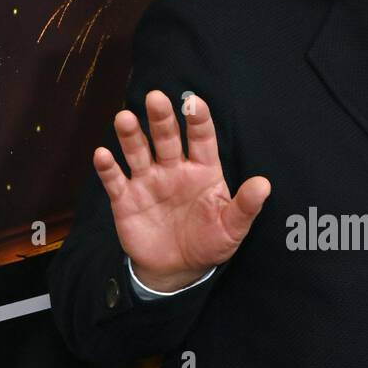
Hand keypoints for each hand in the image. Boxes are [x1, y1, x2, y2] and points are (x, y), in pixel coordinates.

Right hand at [94, 90, 269, 290]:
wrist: (178, 269)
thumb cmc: (209, 242)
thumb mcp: (232, 228)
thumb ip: (246, 206)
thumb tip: (264, 184)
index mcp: (202, 170)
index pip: (201, 139)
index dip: (198, 120)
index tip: (195, 103)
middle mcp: (173, 169)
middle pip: (167, 138)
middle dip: (161, 119)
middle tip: (156, 98)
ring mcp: (148, 181)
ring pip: (138, 152)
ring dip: (131, 135)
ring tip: (125, 118)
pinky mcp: (125, 199)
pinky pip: (115, 180)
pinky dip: (108, 168)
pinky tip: (102, 155)